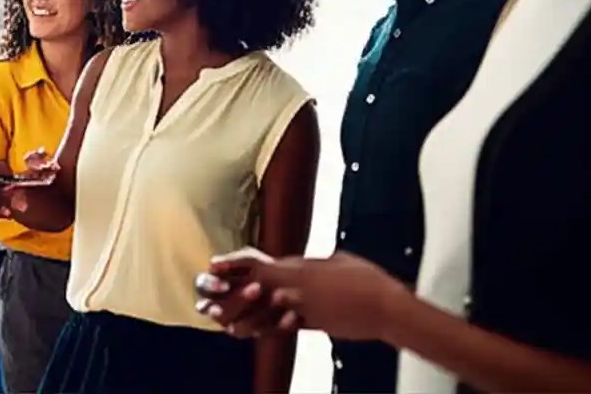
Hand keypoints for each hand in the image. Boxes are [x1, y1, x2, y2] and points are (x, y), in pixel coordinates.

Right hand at [194, 247, 291, 337]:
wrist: (292, 286)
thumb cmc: (264, 268)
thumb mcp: (252, 259)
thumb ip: (233, 260)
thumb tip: (212, 263)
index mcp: (213, 287)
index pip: (202, 286)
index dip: (211, 287)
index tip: (225, 285)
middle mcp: (220, 308)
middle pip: (217, 310)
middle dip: (237, 300)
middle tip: (258, 287)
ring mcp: (236, 323)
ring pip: (234, 328)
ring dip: (254, 316)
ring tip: (278, 297)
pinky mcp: (255, 333)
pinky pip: (258, 334)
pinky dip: (275, 324)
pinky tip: (290, 315)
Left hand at [197, 250, 408, 341]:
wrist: (384, 304)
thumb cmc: (366, 279)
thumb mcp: (336, 261)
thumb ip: (316, 263)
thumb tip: (310, 265)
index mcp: (299, 265)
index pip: (257, 262)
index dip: (233, 263)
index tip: (214, 263)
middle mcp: (294, 284)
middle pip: (249, 286)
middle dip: (226, 290)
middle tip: (206, 295)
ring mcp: (300, 305)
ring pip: (258, 309)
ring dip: (235, 312)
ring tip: (216, 315)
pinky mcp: (309, 324)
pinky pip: (278, 327)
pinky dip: (259, 327)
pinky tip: (245, 330)